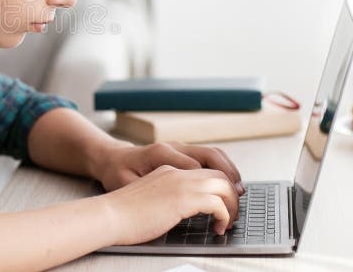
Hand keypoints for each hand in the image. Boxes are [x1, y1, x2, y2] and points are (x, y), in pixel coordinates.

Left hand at [91, 141, 243, 194]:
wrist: (112, 159)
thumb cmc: (118, 174)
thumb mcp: (125, 183)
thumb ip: (146, 187)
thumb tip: (169, 195)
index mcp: (159, 153)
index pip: (193, 167)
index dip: (207, 186)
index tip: (216, 205)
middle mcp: (173, 146)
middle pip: (208, 154)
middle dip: (226, 175)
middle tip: (237, 196)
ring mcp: (179, 147)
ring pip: (212, 152)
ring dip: (229, 170)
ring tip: (239, 191)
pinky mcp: (183, 152)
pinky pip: (209, 155)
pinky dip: (223, 167)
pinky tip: (229, 183)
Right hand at [102, 164, 238, 245]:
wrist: (109, 215)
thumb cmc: (123, 213)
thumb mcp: (148, 197)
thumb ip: (166, 197)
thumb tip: (180, 211)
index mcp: (167, 170)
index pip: (204, 169)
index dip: (219, 186)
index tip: (225, 203)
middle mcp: (176, 172)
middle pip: (219, 174)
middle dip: (232, 194)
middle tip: (232, 213)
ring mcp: (180, 183)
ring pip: (223, 185)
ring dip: (232, 205)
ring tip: (228, 222)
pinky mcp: (182, 199)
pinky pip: (218, 203)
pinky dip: (224, 216)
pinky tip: (218, 227)